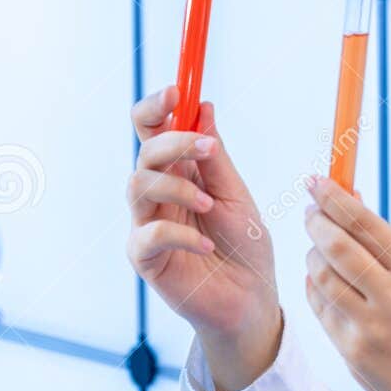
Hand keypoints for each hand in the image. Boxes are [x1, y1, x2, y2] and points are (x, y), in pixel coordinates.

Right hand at [127, 87, 279, 390]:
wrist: (251, 299)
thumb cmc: (245, 248)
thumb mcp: (237, 195)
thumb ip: (216, 157)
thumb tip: (204, 107)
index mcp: (180, 172)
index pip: (153, 129)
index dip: (156, 107)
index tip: (176, 91)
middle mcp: (159, 194)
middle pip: (145, 152)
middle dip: (174, 143)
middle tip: (207, 150)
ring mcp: (147, 224)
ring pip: (139, 186)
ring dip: (177, 189)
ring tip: (210, 205)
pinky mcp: (145, 257)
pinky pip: (148, 234)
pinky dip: (180, 235)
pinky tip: (207, 246)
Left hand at [302, 175, 390, 390]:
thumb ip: (383, 244)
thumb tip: (348, 198)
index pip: (365, 223)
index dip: (333, 197)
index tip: (314, 181)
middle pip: (337, 246)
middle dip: (316, 223)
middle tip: (309, 214)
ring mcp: (372, 326)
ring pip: (321, 275)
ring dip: (312, 257)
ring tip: (318, 252)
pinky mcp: (352, 350)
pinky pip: (319, 307)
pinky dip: (314, 288)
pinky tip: (322, 284)